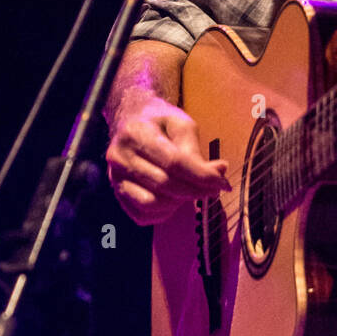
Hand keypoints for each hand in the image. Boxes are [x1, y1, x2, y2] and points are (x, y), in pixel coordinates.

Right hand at [106, 94, 230, 225]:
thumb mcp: (181, 124)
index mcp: (136, 133)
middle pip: (164, 184)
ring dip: (179, 203)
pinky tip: (175, 198)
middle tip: (215, 189)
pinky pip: (143, 215)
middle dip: (195, 191)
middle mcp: (119, 157)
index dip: (201, 176)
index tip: (222, 183)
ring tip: (192, 191)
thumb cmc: (159, 122)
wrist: (130, 121)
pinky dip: (164, 212)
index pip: (173, 162)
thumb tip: (219, 172)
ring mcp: (114, 177)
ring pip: (152, 203)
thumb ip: (196, 150)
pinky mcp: (117, 194)